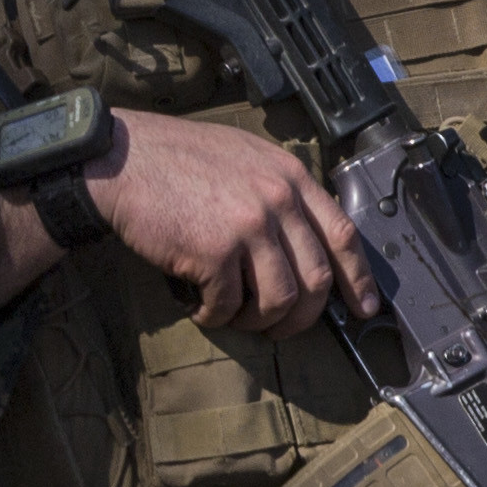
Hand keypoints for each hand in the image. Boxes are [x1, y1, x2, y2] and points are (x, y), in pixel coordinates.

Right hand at [89, 111, 380, 334]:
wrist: (122, 158)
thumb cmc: (177, 159)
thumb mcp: (245, 158)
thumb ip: (280, 192)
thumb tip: (305, 243)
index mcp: (290, 177)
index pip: (344, 235)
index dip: (358, 279)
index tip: (364, 308)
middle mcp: (277, 200)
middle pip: (316, 279)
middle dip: (302, 316)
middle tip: (281, 328)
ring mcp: (248, 227)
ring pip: (279, 301)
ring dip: (259, 322)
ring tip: (235, 317)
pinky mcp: (214, 253)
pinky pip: (229, 306)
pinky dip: (216, 317)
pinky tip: (202, 308)